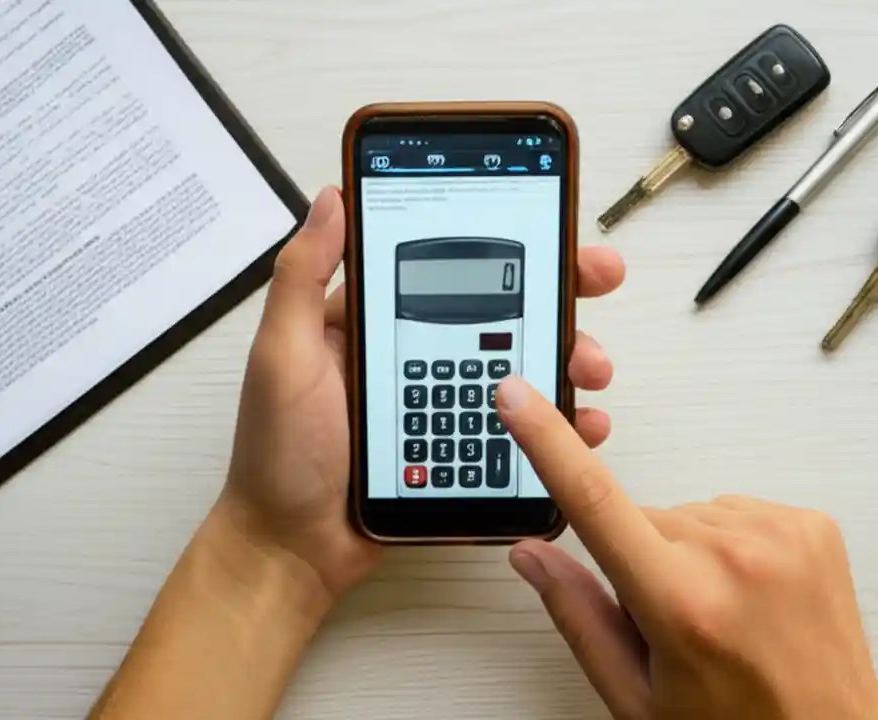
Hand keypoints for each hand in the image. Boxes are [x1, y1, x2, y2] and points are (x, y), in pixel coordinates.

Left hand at [215, 187, 626, 600]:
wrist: (293, 550)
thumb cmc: (278, 454)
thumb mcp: (281, 356)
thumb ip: (303, 279)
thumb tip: (332, 198)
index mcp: (375, 322)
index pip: (448, 263)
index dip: (501, 238)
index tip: (552, 226)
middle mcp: (416, 354)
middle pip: (500, 310)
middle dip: (557, 292)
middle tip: (599, 281)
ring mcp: (443, 403)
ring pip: (520, 367)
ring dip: (567, 356)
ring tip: (592, 367)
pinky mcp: (462, 451)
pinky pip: (520, 429)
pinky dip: (559, 423)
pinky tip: (585, 423)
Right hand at [496, 377, 877, 719]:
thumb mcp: (635, 695)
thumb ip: (578, 616)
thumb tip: (531, 554)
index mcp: (680, 603)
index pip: (594, 502)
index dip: (547, 441)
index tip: (518, 397)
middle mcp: (734, 557)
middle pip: (643, 518)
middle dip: (641, 559)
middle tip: (673, 622)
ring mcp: (780, 534)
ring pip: (690, 514)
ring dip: (689, 552)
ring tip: (720, 612)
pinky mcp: (811, 524)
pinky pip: (737, 512)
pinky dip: (732, 545)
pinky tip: (749, 593)